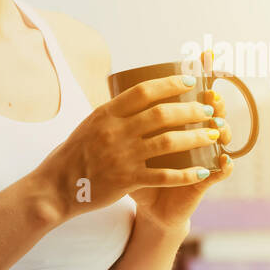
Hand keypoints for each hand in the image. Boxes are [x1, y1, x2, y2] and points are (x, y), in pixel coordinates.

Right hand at [32, 54, 232, 226]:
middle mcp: (115, 132)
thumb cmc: (73, 155)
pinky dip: (186, 173)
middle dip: (191, 110)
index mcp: (106, 114)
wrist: (55, 188)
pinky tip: (203, 171)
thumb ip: (114, 113)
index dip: (170, 84)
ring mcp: (122, 156)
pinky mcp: (127, 180)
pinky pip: (164, 175)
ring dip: (196, 137)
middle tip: (209, 110)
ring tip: (214, 135)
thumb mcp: (90, 124)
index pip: (143, 91)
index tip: (190, 81)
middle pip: (162, 114)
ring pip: (168, 142)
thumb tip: (139, 97)